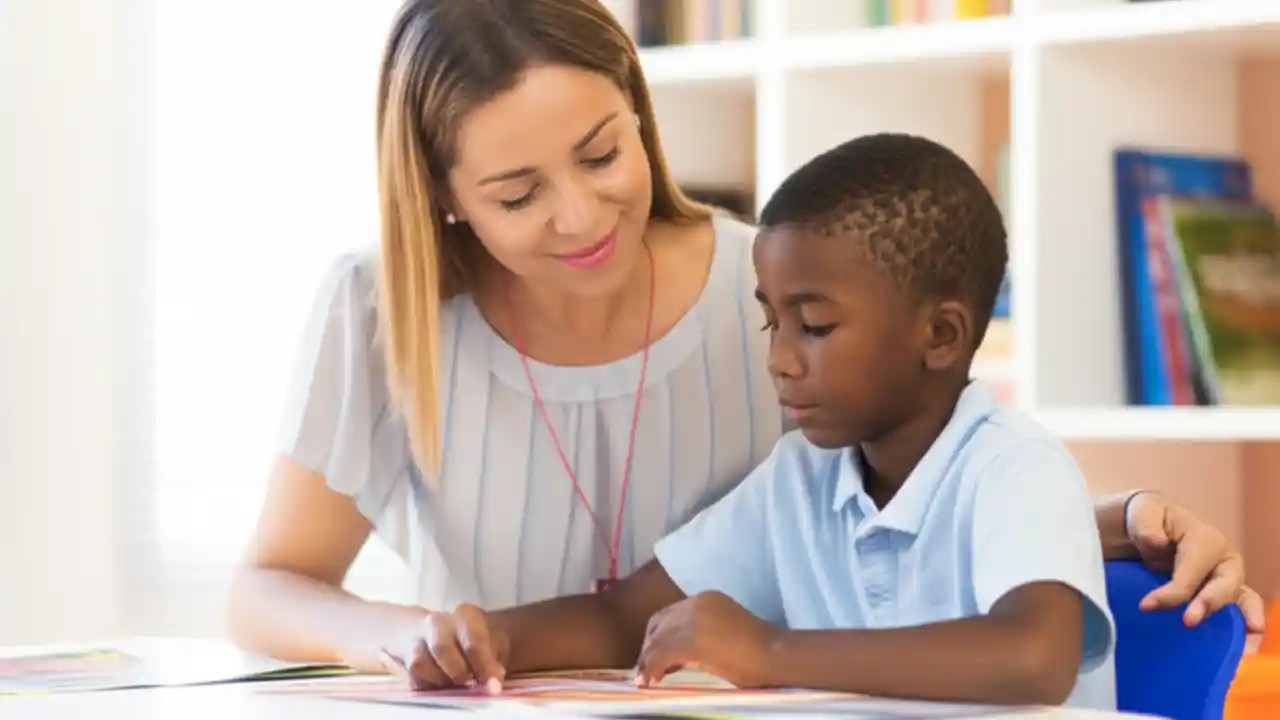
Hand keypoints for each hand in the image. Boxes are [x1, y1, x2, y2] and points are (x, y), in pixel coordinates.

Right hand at [378, 603, 508, 692]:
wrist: (432, 632)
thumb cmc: (470, 640)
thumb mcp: (489, 643)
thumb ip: (492, 661)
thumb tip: (494, 680)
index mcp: (465, 614)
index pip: (473, 639)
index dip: (484, 665)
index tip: (492, 683)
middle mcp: (438, 622)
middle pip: (442, 648)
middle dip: (458, 672)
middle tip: (469, 682)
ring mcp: (418, 638)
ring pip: (421, 663)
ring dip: (441, 679)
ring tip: (455, 682)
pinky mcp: (406, 657)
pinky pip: (413, 677)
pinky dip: (429, 685)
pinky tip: (442, 682)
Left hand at [634, 591, 780, 688]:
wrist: (776, 655)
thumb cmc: (759, 651)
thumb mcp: (722, 635)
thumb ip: (698, 637)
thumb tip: (675, 657)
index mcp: (706, 598)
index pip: (669, 614)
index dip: (657, 635)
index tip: (654, 656)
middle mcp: (696, 602)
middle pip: (659, 623)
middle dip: (649, 647)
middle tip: (645, 670)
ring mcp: (694, 619)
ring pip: (658, 640)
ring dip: (648, 660)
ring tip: (645, 679)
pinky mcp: (692, 639)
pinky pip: (662, 654)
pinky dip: (651, 668)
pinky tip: (650, 681)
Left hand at [1127, 491, 1265, 633]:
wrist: (1147, 529)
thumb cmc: (1147, 522)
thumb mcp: (1141, 515)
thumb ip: (1146, 526)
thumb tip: (1156, 542)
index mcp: (1205, 538)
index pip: (1191, 572)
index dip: (1171, 592)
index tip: (1145, 606)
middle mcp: (1223, 559)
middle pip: (1224, 585)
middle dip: (1208, 604)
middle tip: (1188, 622)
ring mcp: (1226, 577)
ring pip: (1241, 599)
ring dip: (1240, 619)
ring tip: (1243, 644)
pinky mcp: (1222, 593)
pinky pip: (1243, 608)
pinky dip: (1248, 624)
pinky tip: (1247, 646)